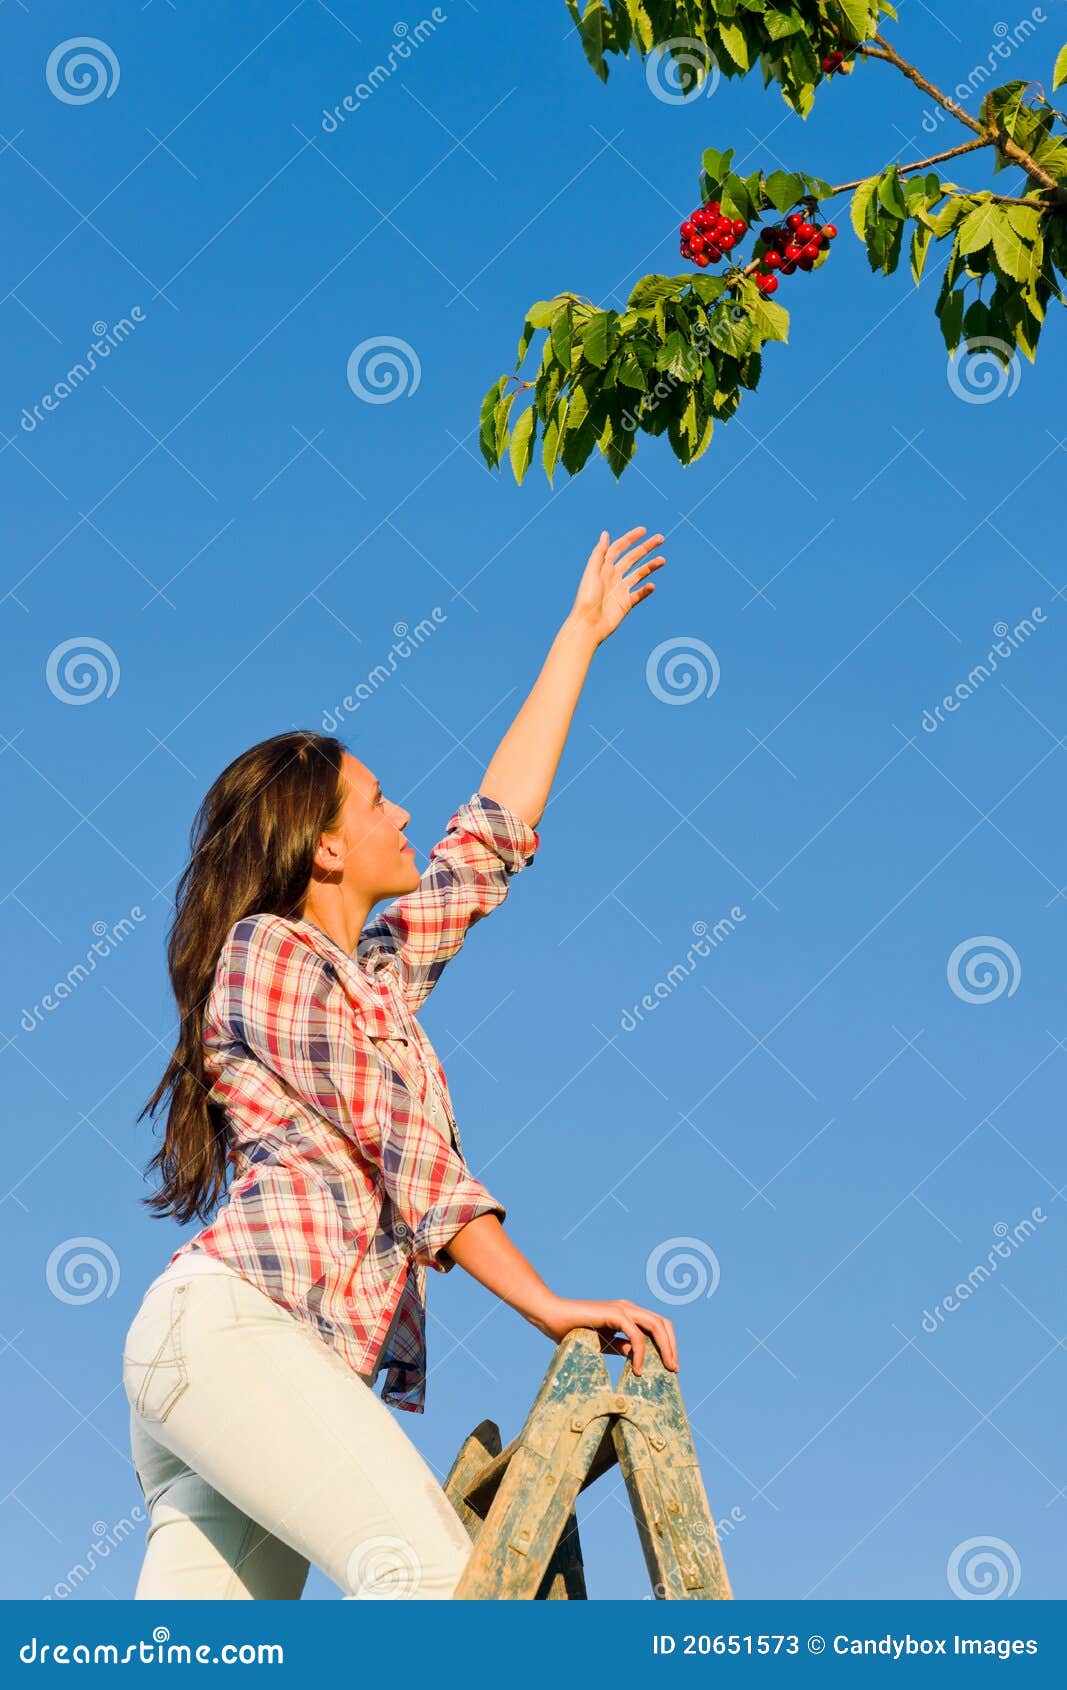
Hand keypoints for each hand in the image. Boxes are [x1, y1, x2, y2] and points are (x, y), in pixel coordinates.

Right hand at [527, 1294, 677, 1373]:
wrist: (551, 1316)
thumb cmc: (572, 1329)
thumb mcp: (602, 1342)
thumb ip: (619, 1345)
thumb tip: (636, 1353)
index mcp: (627, 1313)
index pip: (657, 1325)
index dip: (667, 1343)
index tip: (669, 1365)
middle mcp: (628, 1307)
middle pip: (662, 1323)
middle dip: (672, 1346)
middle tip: (674, 1368)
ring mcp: (622, 1308)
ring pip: (655, 1325)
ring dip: (665, 1347)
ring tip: (666, 1368)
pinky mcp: (614, 1314)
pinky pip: (636, 1335)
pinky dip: (640, 1353)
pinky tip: (637, 1369)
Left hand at [569, 526, 665, 646]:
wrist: (588, 625)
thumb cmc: (587, 599)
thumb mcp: (592, 573)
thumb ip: (599, 554)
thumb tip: (605, 533)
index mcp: (604, 567)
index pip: (619, 548)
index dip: (630, 538)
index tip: (644, 530)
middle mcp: (613, 576)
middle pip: (632, 558)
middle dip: (646, 548)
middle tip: (660, 539)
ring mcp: (620, 590)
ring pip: (639, 574)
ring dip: (650, 566)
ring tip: (662, 560)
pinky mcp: (625, 604)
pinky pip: (639, 594)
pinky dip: (646, 590)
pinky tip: (651, 586)